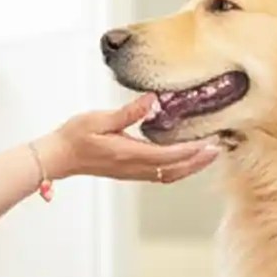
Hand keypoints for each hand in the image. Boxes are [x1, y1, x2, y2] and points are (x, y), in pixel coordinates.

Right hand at [34, 94, 219, 182]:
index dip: (191, 151)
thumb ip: (128, 112)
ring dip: (191, 167)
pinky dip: (178, 169)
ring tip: (208, 155)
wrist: (58, 156)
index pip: (168, 156)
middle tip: (218, 150)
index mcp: (129, 154)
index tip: (209, 142)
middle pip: (175, 170)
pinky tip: (184, 160)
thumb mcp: (99, 119)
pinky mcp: (129, 171)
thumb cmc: (74, 136)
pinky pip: (161, 175)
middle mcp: (133, 167)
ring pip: (169, 175)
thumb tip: (151, 101)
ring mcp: (132, 172)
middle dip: (198, 161)